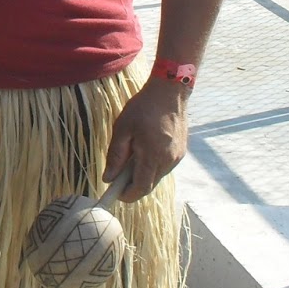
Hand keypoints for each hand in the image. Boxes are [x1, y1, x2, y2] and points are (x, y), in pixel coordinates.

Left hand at [104, 77, 188, 201]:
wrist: (170, 92)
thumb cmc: (143, 108)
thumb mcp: (122, 129)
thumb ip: (116, 156)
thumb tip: (108, 178)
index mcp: (153, 156)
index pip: (141, 188)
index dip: (126, 195)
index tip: (114, 194)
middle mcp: (168, 161)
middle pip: (149, 184)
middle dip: (132, 185)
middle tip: (117, 176)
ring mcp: (177, 157)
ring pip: (157, 176)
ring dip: (142, 174)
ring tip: (130, 157)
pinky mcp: (181, 152)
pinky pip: (164, 166)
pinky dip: (152, 165)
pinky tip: (144, 150)